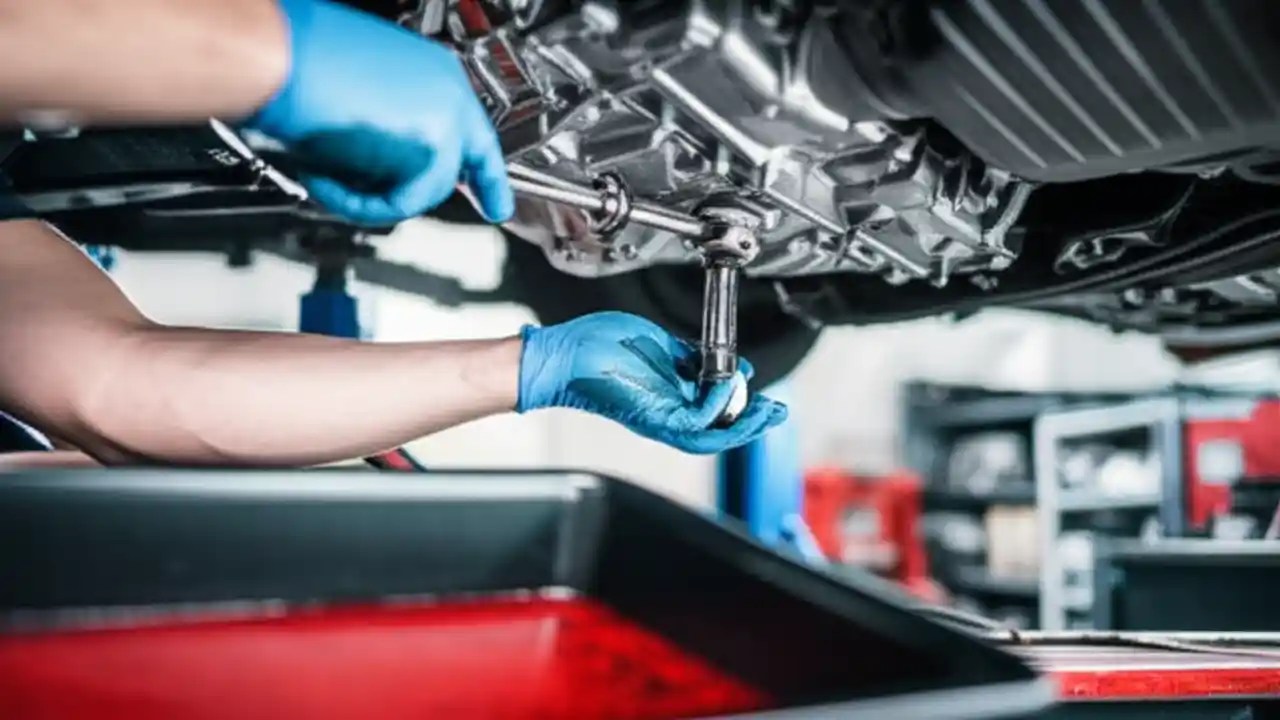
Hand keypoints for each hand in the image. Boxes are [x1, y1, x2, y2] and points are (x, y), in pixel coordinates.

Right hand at [245, 0, 512, 225]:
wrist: (279, 56)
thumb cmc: (296, 60)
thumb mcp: (359, 94)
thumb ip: (388, 128)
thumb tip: (381, 162)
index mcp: (435, 71)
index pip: (473, 132)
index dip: (483, 173)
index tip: (497, 204)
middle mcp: (449, 92)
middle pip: (457, 166)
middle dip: (426, 192)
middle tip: (424, 205)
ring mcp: (446, 121)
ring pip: (425, 189)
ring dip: (370, 196)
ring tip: (325, 176)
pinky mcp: (432, 150)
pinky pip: (400, 202)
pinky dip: (358, 203)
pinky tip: (325, 181)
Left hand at [517, 312, 788, 453]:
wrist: (565, 355)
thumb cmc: (595, 348)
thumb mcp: (654, 346)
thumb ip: (684, 356)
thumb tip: (709, 356)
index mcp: (665, 399)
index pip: (711, 414)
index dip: (740, 408)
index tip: (761, 393)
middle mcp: (664, 414)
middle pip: (717, 433)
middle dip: (752, 424)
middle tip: (777, 412)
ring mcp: (658, 417)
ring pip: (709, 436)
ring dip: (743, 424)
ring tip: (765, 411)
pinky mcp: (651, 415)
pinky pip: (693, 421)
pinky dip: (716, 406)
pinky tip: (729, 390)